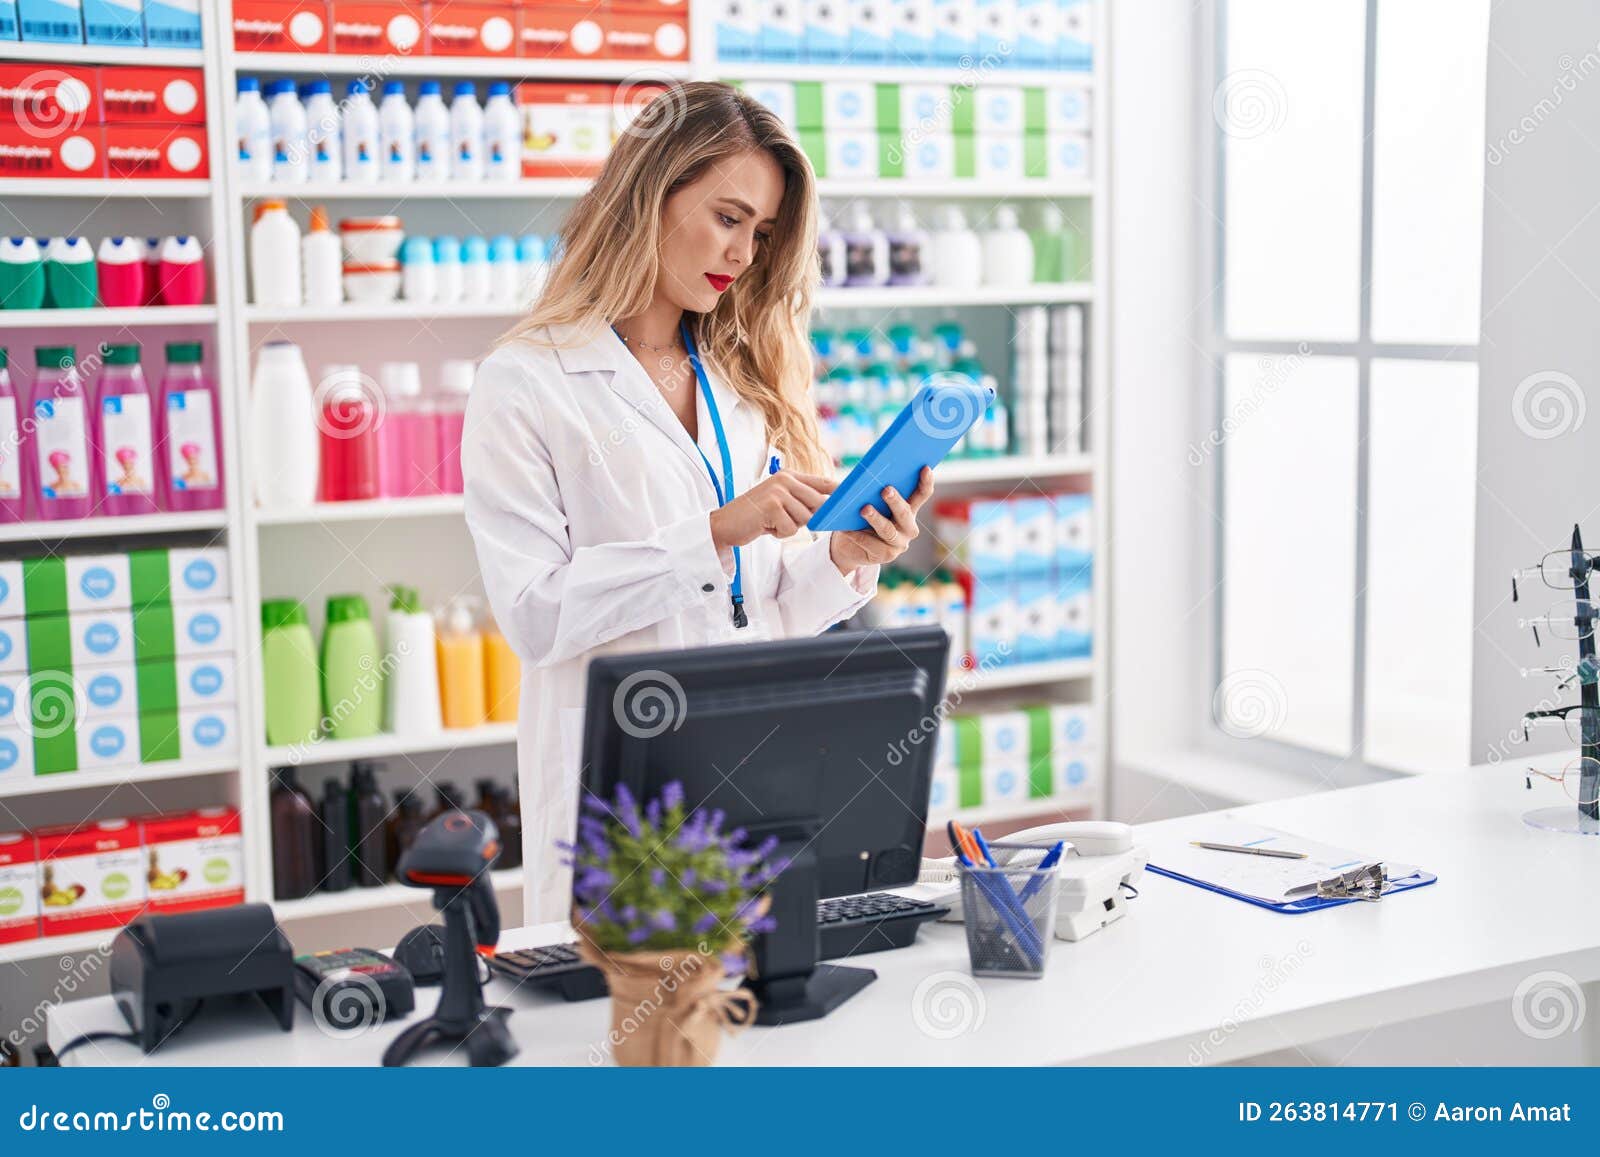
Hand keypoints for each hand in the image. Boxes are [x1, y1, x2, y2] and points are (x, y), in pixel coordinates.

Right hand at [709, 471, 837, 548]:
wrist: (725, 524)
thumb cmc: (756, 516)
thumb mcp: (780, 502)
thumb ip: (801, 501)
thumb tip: (829, 508)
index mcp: (789, 476)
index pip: (822, 482)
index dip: (839, 491)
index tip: (854, 496)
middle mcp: (785, 480)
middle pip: (818, 504)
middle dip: (808, 518)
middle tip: (784, 520)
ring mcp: (778, 492)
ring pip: (805, 519)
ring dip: (790, 527)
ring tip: (772, 522)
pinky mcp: (772, 506)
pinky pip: (791, 529)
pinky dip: (779, 534)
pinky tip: (765, 527)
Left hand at [829, 467, 934, 574]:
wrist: (847, 544)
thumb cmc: (858, 516)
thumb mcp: (863, 498)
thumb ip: (864, 488)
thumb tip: (858, 479)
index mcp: (908, 508)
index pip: (922, 494)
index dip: (926, 481)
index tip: (925, 467)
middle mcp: (908, 526)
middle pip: (905, 513)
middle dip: (895, 501)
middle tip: (885, 489)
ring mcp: (899, 543)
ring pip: (888, 530)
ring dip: (876, 519)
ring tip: (864, 509)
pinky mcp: (885, 556)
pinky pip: (871, 544)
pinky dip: (858, 535)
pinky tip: (846, 528)